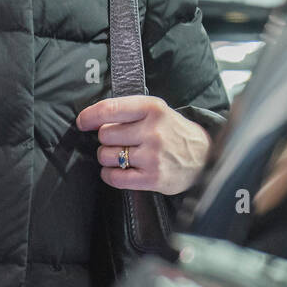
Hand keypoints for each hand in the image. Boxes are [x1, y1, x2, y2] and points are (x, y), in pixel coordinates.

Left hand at [77, 95, 211, 194]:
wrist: (204, 156)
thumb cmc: (174, 132)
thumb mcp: (158, 111)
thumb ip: (129, 111)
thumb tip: (93, 118)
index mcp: (152, 109)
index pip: (110, 109)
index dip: (90, 116)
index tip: (83, 122)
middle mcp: (152, 131)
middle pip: (105, 135)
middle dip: (107, 139)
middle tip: (120, 141)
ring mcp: (152, 156)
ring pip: (107, 156)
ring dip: (108, 157)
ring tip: (123, 155)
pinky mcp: (152, 178)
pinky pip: (114, 177)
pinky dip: (110, 174)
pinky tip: (120, 170)